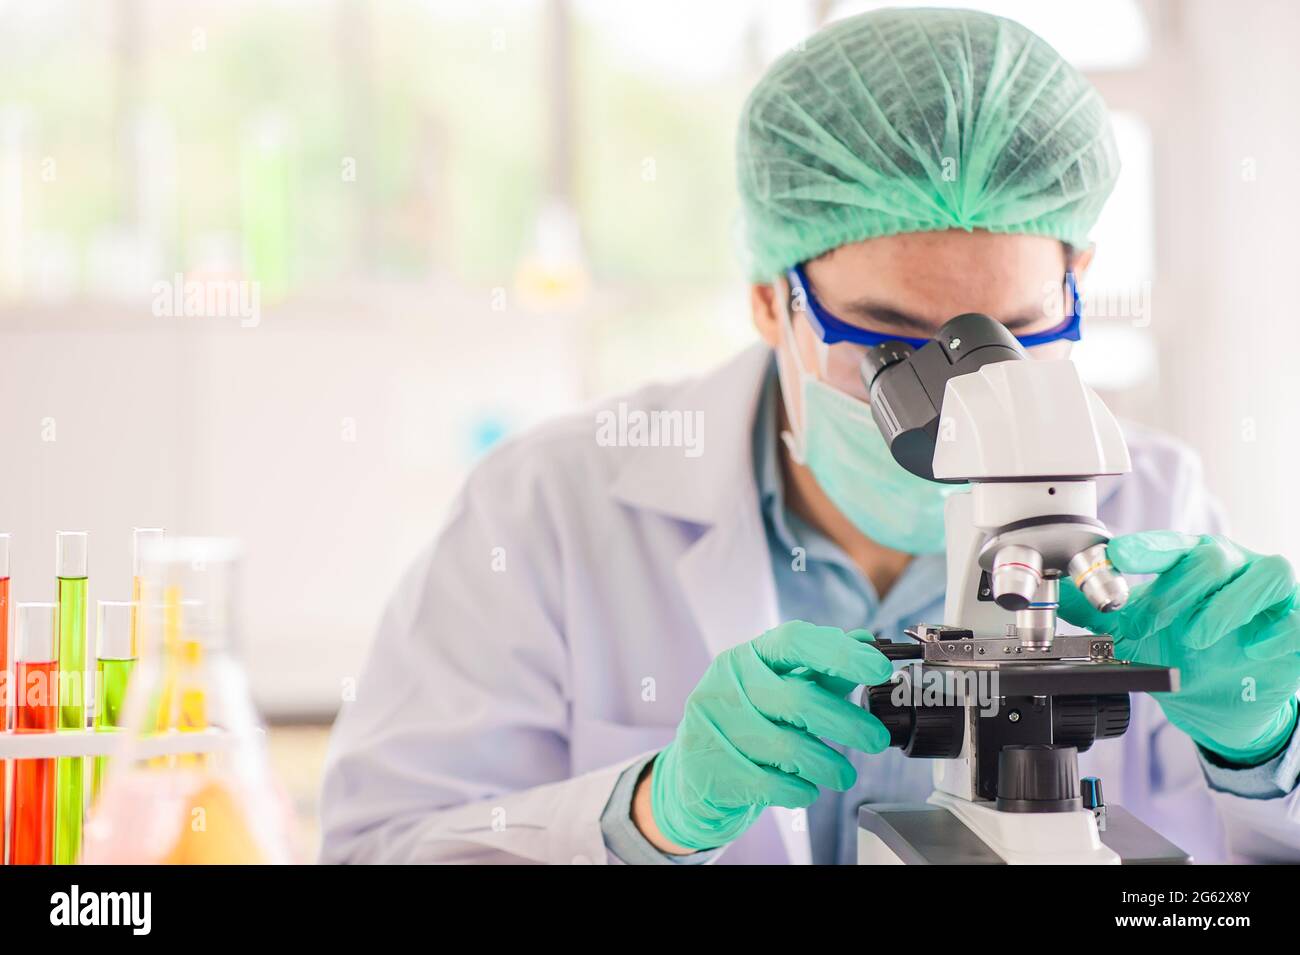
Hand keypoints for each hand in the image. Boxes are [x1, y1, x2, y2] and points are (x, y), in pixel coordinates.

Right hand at [647, 620, 892, 850]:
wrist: (693, 775)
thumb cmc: (746, 725)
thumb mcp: (777, 691)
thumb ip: (821, 671)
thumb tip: (866, 642)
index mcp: (747, 657)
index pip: (794, 642)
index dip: (840, 653)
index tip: (880, 668)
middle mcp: (725, 685)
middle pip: (798, 699)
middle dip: (847, 723)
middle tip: (877, 740)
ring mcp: (713, 727)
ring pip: (788, 748)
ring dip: (827, 765)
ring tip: (843, 775)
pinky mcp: (710, 770)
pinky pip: (770, 785)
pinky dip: (800, 790)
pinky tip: (807, 789)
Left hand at [1059, 531, 1299, 764]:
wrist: (1218, 700)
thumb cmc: (1180, 650)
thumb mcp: (1133, 631)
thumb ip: (1093, 612)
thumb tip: (1053, 597)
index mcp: (1191, 561)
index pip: (1169, 544)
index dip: (1144, 548)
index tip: (1116, 556)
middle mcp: (1234, 567)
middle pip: (1212, 556)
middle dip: (1175, 589)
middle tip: (1147, 622)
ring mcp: (1271, 594)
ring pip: (1267, 573)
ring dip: (1226, 606)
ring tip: (1196, 637)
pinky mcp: (1297, 622)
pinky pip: (1299, 616)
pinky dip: (1276, 631)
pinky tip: (1251, 649)